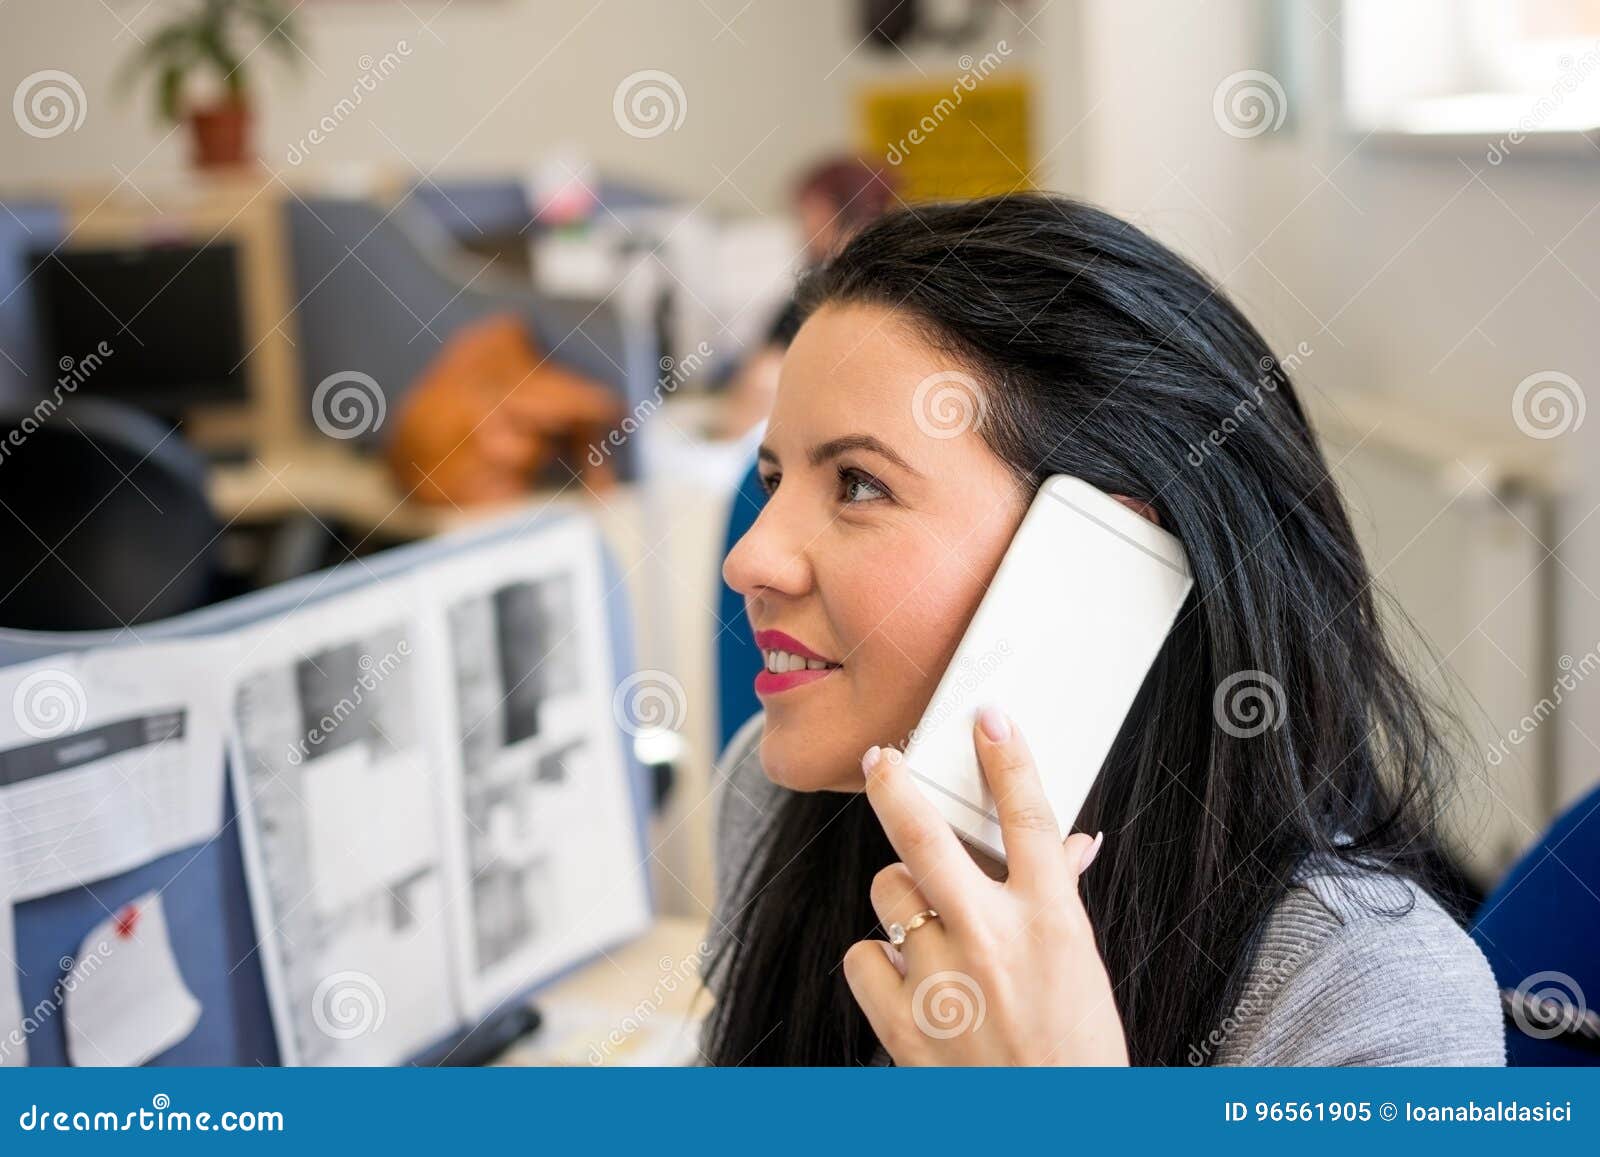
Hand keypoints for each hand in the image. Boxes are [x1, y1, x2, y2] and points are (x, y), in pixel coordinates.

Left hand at [842, 707, 1128, 1065]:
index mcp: (1050, 921)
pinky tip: (905, 975)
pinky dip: (877, 960)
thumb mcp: (1082, 966)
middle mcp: (992, 939)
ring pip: (887, 892)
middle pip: (925, 833)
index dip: (1006, 758)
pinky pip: (862, 955)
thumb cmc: (1076, 1051)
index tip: (988, 717)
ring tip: (924, 923)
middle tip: (881, 761)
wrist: (1054, 1134)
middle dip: (895, 784)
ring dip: (900, 898)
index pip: (1028, 817)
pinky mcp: (903, 1021)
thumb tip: (1068, 843)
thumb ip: (1058, 896)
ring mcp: (942, 979)